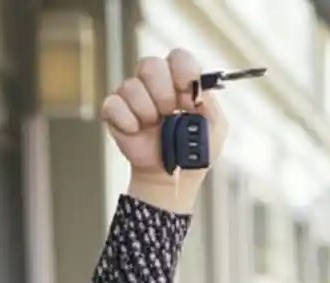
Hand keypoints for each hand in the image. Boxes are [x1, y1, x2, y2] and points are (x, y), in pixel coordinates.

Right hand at [100, 48, 227, 211]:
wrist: (173, 177)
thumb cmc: (193, 151)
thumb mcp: (215, 128)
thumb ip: (210, 104)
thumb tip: (198, 87)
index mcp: (180, 82)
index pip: (179, 58)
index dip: (183, 71)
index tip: (187, 92)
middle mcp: (155, 84)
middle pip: (150, 65)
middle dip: (163, 93)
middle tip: (170, 113)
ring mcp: (133, 96)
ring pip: (131, 86)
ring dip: (147, 111)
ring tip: (155, 127)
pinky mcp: (114, 111)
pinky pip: (113, 104)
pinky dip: (127, 121)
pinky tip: (137, 131)